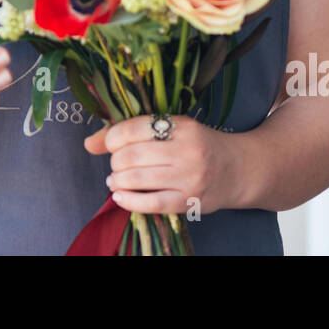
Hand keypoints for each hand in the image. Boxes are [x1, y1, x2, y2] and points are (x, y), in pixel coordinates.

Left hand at [82, 114, 236, 215]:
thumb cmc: (199, 145)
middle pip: (132, 156)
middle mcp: (187, 150)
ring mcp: (189, 177)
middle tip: (116, 165)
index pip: (134, 128)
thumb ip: (133, 131)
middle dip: (115, 162)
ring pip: (138, 179)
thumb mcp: (174, 129)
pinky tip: (121, 197)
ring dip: (118, 181)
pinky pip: (151, 204)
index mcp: (182, 125)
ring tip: (116, 180)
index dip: (112, 137)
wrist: (239, 169)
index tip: (110, 143)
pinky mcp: (190, 201)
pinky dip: (129, 201)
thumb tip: (89, 143)